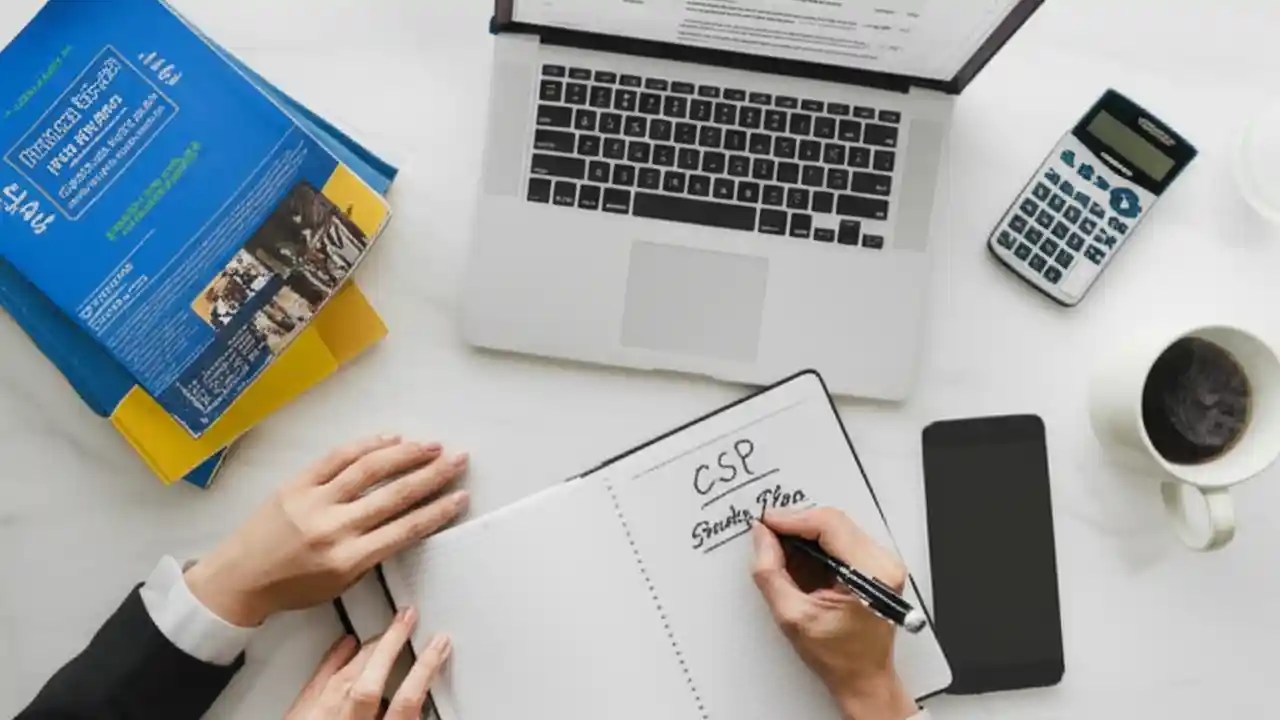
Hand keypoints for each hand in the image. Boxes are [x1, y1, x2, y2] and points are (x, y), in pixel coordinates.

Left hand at [185, 435, 469, 626]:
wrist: (239, 579)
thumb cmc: (293, 587)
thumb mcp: (341, 584)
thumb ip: (373, 553)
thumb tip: (405, 520)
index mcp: (348, 559)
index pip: (405, 529)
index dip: (438, 511)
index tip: (461, 496)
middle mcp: (334, 528)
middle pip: (394, 494)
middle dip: (432, 475)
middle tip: (457, 460)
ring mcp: (314, 501)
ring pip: (368, 469)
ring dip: (406, 454)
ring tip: (432, 445)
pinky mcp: (296, 484)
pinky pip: (336, 457)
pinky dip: (366, 445)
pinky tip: (390, 438)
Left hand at [285, 607, 451, 719]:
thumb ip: (400, 718)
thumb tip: (420, 710)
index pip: (407, 699)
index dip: (426, 668)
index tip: (439, 645)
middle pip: (374, 676)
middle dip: (393, 642)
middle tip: (408, 616)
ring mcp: (320, 716)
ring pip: (347, 674)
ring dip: (368, 646)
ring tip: (385, 627)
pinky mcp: (299, 715)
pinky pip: (318, 681)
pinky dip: (333, 658)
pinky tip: (345, 644)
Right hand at [751, 508, 916, 719]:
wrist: (863, 678)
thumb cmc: (839, 658)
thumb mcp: (793, 617)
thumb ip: (771, 573)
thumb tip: (761, 538)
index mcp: (871, 574)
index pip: (828, 525)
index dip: (792, 519)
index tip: (766, 522)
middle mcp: (883, 563)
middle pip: (833, 521)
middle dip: (795, 524)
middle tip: (767, 535)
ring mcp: (881, 563)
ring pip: (835, 527)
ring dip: (804, 533)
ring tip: (780, 549)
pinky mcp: (874, 565)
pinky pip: (840, 539)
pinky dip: (815, 543)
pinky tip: (799, 557)